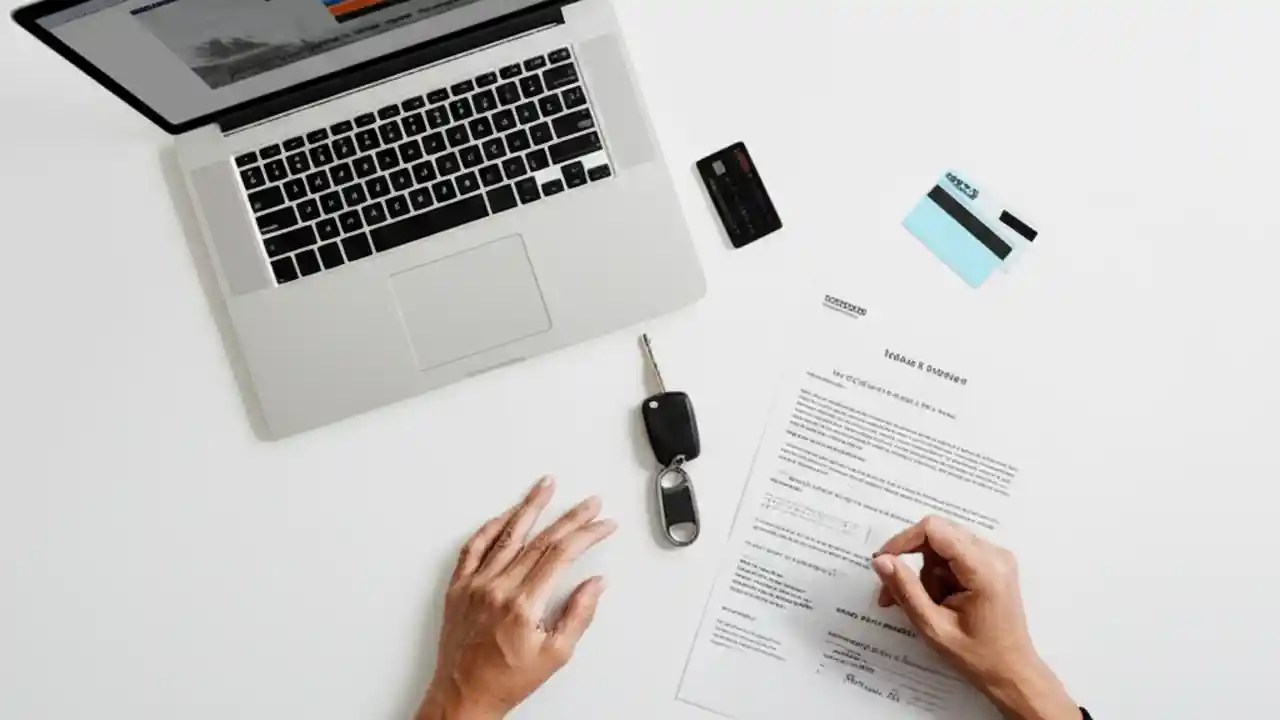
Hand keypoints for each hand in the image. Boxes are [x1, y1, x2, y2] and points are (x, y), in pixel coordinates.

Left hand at [416, 477, 616, 719]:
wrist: (464, 695)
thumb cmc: (506, 680)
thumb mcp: (556, 655)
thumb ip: (578, 614)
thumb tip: (595, 584)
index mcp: (524, 605)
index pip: (562, 554)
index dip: (586, 534)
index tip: (603, 525)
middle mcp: (498, 589)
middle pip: (540, 540)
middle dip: (570, 517)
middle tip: (589, 503)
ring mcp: (475, 585)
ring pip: (506, 535)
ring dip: (529, 507)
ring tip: (545, 487)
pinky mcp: (458, 588)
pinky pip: (473, 548)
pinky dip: (489, 528)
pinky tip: (503, 515)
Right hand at [871, 516, 1077, 719]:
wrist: (1012, 672)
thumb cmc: (977, 656)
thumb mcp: (934, 627)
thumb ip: (906, 590)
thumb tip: (880, 560)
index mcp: (984, 569)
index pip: (934, 529)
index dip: (903, 540)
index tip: (883, 563)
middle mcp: (994, 554)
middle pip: (937, 535)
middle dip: (911, 560)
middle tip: (893, 592)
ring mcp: (996, 557)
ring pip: (942, 546)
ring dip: (924, 573)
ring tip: (920, 605)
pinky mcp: (992, 564)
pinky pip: (954, 555)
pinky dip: (937, 575)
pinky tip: (935, 600)